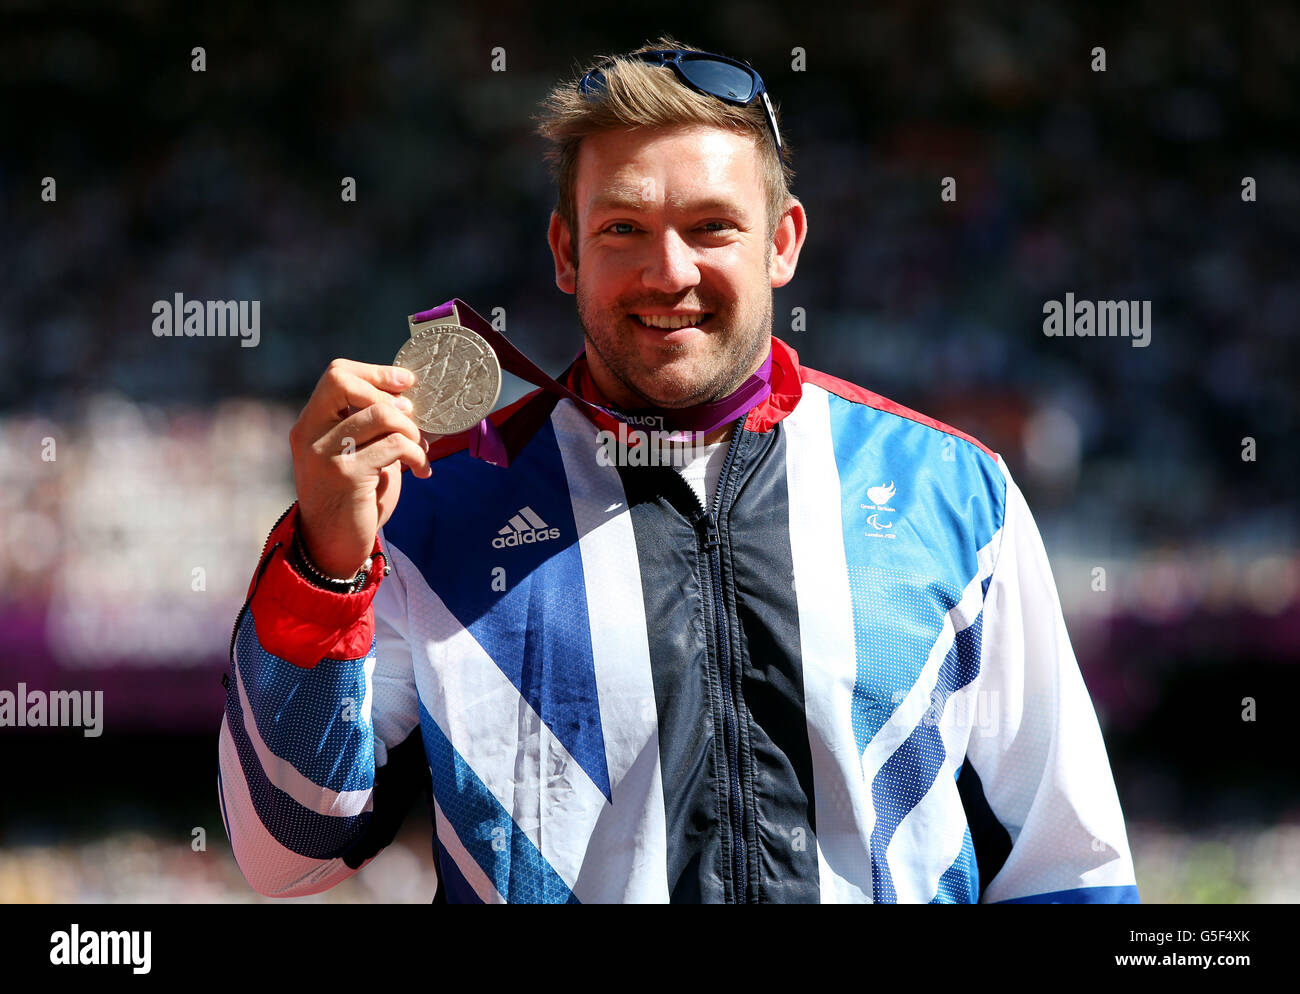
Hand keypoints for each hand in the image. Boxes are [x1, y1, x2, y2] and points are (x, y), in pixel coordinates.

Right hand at [289, 359, 430, 577]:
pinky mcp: (347, 474)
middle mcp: (310, 433)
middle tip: (412, 421)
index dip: (374, 372)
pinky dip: (417, 454)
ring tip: (419, 450)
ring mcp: (325, 453)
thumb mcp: (352, 455)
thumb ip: (367, 427)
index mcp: (310, 424)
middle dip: (390, 396)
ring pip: (379, 414)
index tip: (406, 382)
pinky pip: (394, 445)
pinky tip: (422, 470)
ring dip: (411, 429)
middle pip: (346, 382)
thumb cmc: (351, 498)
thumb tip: (407, 398)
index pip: (336, 374)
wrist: (333, 547)